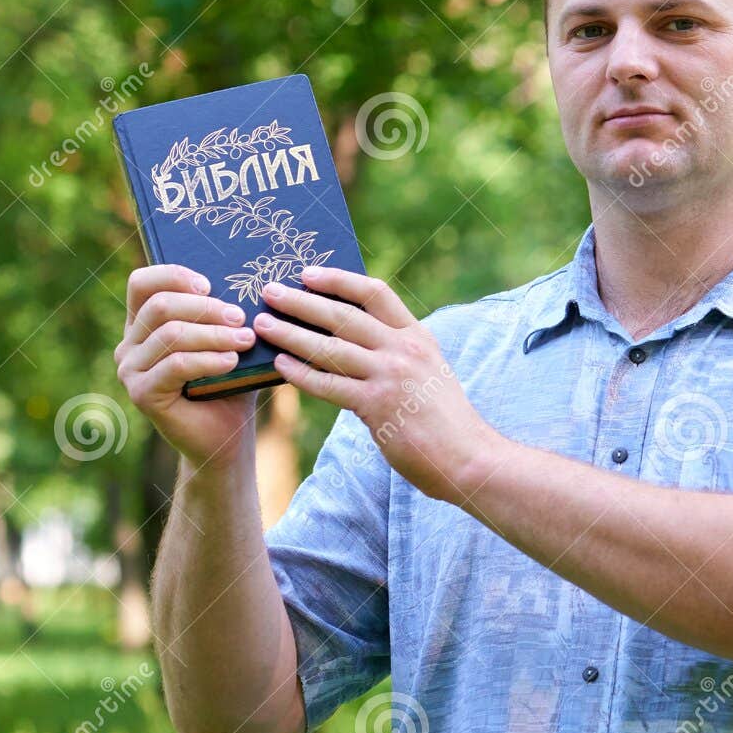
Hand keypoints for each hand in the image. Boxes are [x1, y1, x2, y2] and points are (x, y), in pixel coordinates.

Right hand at [116, 265, 257, 469]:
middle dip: (206, 308)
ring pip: (171, 335)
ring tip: (245, 340)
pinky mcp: (141, 394)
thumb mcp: (225, 343)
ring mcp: (131, 370)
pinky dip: (208, 360)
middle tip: (241, 318)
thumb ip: (221, 315)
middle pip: (160, 306)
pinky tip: (231, 361)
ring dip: (214, 334)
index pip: (142, 283)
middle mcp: (129, 346)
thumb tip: (244, 285)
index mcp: (142, 325)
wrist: (225, 439)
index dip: (174, 276)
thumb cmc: (227, 386)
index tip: (210, 285)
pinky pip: (176, 365)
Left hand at [255, 266, 500, 501]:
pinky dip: (301, 374)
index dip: (338, 279)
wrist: (470, 459)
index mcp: (418, 337)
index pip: (375, 293)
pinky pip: (329, 385)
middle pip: (344, 315)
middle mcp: (404, 350)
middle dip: (302, 300)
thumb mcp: (428, 374)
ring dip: (291, 333)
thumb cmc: (445, 422)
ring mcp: (391, 377)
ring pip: (330, 347)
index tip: (308, 272)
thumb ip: (397, 355)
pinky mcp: (377, 407)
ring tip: (263, 324)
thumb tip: (354, 344)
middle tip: (269, 289)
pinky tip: (280, 366)